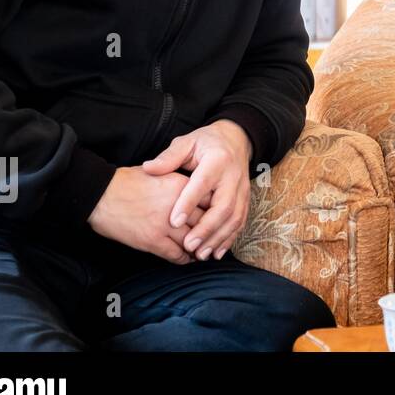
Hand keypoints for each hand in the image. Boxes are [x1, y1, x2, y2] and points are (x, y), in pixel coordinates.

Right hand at [88, 167, 207, 263]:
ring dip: (200, 247)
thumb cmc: (126, 181)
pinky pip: (176, 254)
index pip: (210, 199)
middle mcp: (177, 205)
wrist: (99, 195)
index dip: (216, 209)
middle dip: (211, 230)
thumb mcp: (158, 172)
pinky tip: (187, 258)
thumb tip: (193, 188)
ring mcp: (164, 224)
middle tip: (216, 237)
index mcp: (180, 185)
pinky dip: (184, 258)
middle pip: (205, 221)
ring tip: (203, 250)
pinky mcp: (151, 241)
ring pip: (194, 240)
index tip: (218, 215)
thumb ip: (177, 181)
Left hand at [141, 119, 253, 260]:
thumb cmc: (206, 142)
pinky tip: (216, 252)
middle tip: (188, 245)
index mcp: (217, 160)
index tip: (173, 221)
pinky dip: (229, 239)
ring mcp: (242, 189)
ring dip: (218, 238)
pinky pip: (240, 221)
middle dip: (206, 228)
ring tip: (200, 254)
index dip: (188, 203)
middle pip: (224, 206)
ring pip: (234, 217)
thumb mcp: (186, 142)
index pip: (202, 184)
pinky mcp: (246, 199)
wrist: (235, 139)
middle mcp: (233, 176)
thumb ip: (168, 157)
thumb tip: (148, 168)